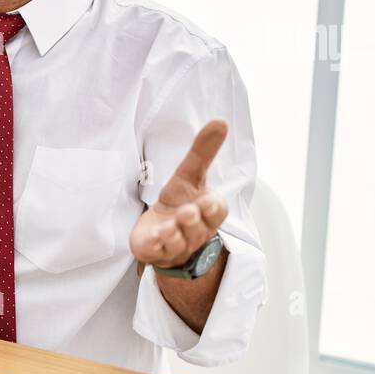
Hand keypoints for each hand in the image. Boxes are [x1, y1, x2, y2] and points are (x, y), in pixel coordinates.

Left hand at [129, 119, 229, 268]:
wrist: (162, 233)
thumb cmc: (180, 201)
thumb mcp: (189, 175)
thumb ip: (203, 152)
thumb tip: (221, 121)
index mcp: (208, 212)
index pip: (216, 212)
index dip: (212, 208)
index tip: (207, 200)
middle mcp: (195, 231)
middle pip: (197, 227)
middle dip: (192, 220)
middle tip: (187, 212)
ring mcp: (176, 244)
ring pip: (177, 241)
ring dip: (173, 234)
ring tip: (168, 228)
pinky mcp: (156, 252)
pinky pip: (157, 252)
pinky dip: (156, 246)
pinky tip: (153, 238)